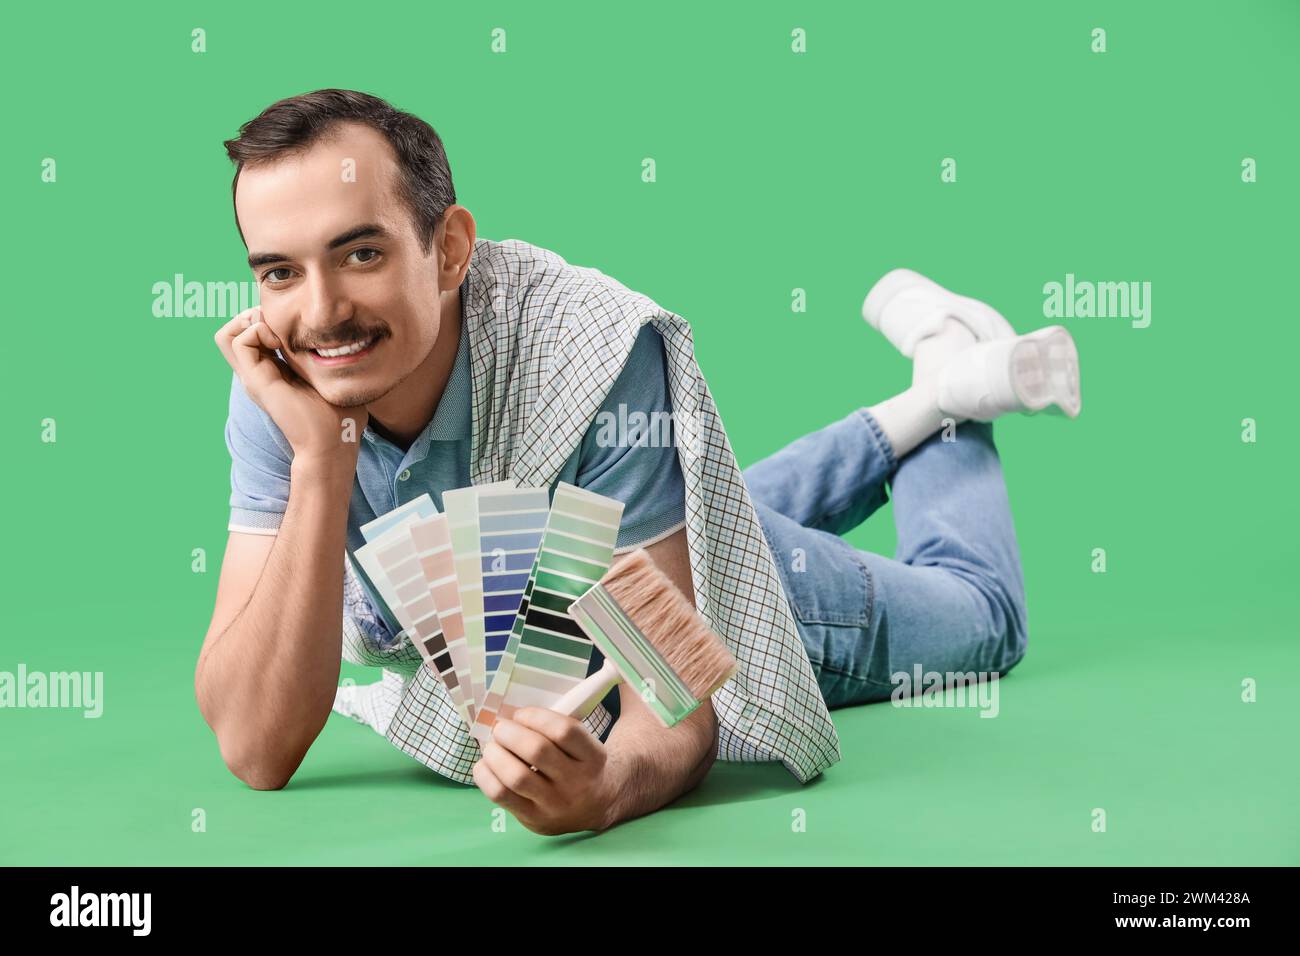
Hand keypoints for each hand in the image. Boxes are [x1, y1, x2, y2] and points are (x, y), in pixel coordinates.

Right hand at [214, 307, 367, 460]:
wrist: (332, 444)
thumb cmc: (341, 417)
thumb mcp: (334, 379)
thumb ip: (330, 360)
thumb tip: (344, 341)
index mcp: (274, 372)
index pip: (252, 335)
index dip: (267, 319)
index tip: (294, 323)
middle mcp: (258, 374)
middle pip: (232, 333)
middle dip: (254, 315)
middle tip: (281, 324)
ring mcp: (254, 377)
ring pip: (227, 334)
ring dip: (251, 322)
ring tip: (277, 333)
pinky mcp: (257, 381)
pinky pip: (239, 341)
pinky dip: (257, 331)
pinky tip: (279, 342)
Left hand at [473, 708, 621, 834]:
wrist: (599, 806)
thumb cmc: (587, 761)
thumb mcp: (597, 738)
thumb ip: (592, 703)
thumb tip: (608, 657)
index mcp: (594, 758)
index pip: (565, 731)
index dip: (537, 716)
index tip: (522, 713)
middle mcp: (577, 783)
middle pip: (537, 751)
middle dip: (510, 732)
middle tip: (500, 726)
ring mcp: (555, 804)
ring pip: (516, 776)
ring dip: (495, 754)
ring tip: (491, 744)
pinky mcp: (534, 819)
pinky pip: (501, 796)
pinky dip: (485, 776)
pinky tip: (485, 764)